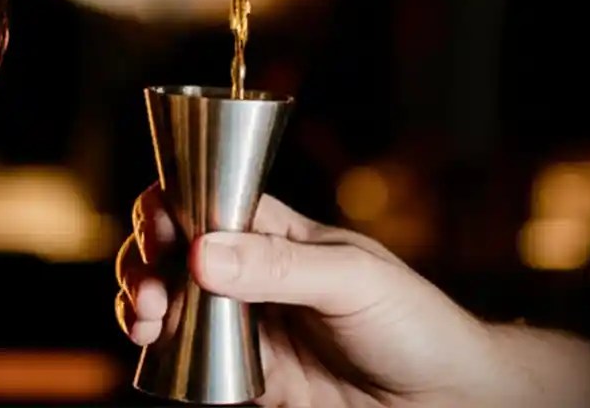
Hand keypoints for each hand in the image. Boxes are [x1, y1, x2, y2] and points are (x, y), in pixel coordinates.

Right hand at [115, 184, 589, 407]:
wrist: (449, 401)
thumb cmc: (417, 323)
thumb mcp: (353, 280)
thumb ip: (279, 267)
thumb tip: (203, 254)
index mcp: (277, 233)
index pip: (206, 201)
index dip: (169, 207)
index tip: (157, 228)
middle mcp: (253, 275)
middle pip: (173, 253)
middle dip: (143, 262)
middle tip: (149, 291)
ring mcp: (247, 327)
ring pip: (170, 305)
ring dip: (141, 305)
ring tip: (146, 319)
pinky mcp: (248, 378)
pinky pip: (188, 365)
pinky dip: (161, 357)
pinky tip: (159, 353)